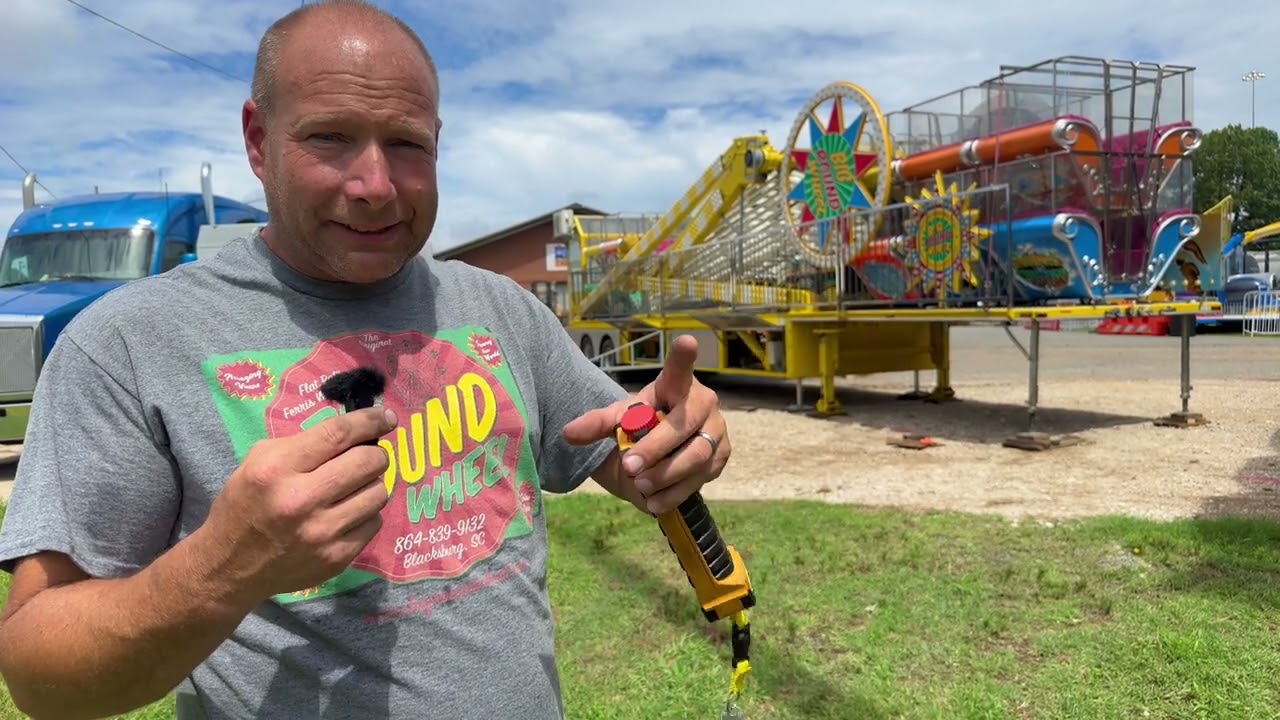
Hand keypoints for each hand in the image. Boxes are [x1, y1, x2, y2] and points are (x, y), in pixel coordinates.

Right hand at [200, 406, 397, 601]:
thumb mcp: (259, 461)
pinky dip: (365, 514)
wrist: (230, 567)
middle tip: (367, 457)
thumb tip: (356, 430)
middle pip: (368, 461)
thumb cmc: (246, 504)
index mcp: (277, 468)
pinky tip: (345, 515)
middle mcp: (302, 500)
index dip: (370, 420)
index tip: (387, 417)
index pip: (338, 434)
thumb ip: (305, 443)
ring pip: (379, 493)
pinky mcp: (336, 558)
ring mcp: (322, 533)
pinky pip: (374, 523)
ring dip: (371, 485)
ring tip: (352, 489)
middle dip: (374, 454)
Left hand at [564, 334, 729, 513]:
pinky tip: (655, 501)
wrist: (661, 453)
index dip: (684, 357)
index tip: (686, 341)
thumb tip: (568, 433)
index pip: (680, 369)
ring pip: (696, 456)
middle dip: (656, 449)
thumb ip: (597, 424)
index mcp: (675, 385)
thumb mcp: (618, 422)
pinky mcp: (722, 457)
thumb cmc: (642, 426)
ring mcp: (717, 430)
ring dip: (665, 475)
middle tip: (630, 467)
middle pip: (683, 426)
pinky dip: (675, 493)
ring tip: (640, 487)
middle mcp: (702, 403)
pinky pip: (702, 478)